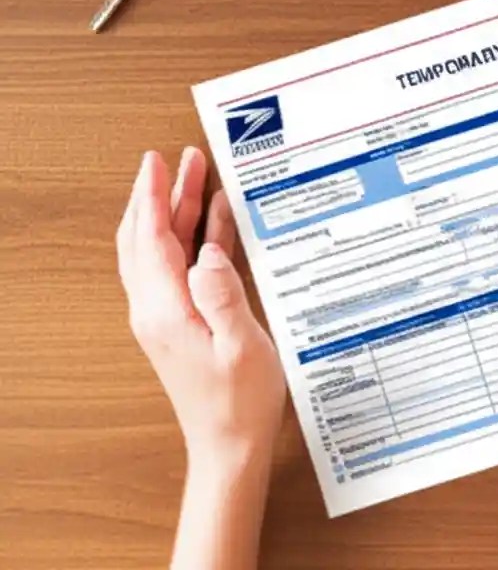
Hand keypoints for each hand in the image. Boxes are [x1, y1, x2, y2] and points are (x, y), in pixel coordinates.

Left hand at [116, 148, 284, 470]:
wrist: (229, 445)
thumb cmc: (240, 402)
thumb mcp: (242, 346)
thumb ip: (223, 295)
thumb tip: (209, 251)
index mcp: (166, 311)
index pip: (151, 239)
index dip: (153, 196)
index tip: (158, 161)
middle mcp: (155, 310)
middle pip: (147, 239)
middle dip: (161, 195)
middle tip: (182, 160)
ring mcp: (163, 317)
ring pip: (159, 252)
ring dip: (173, 214)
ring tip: (196, 180)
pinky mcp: (177, 324)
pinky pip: (176, 270)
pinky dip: (189, 241)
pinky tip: (212, 227)